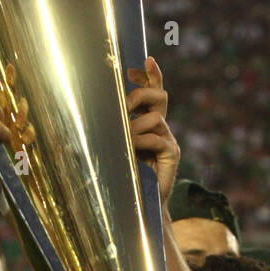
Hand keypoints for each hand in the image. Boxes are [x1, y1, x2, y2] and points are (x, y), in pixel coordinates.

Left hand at [126, 57, 179, 204]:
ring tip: (125, 142)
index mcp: (147, 123)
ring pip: (155, 116)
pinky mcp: (173, 153)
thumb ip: (113, 129)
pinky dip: (142, 141)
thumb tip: (96, 106)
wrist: (138, 206)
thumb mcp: (114, 147)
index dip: (149, 75)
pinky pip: (158, 137)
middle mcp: (160, 128)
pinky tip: (133, 152)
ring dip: (135, 125)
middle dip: (139, 94)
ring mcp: (168, 140)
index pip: (153, 91)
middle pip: (159, 95)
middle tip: (123, 105)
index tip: (137, 64)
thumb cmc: (122, 177)